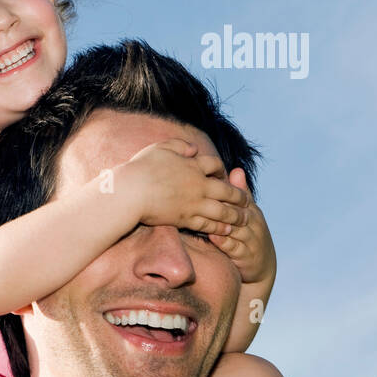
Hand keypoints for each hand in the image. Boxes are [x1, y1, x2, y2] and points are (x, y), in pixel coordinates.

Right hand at [118, 139, 249, 236]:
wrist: (130, 192)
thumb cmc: (140, 168)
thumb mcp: (159, 148)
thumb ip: (178, 145)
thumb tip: (193, 149)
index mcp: (192, 165)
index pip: (214, 165)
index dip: (221, 170)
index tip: (223, 175)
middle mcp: (198, 184)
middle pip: (227, 190)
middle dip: (239, 196)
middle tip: (246, 201)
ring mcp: (194, 203)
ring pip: (222, 210)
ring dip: (235, 215)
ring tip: (243, 220)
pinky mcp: (186, 218)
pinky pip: (208, 224)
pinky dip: (219, 228)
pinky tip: (226, 230)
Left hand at [207, 169, 275, 284]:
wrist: (263, 268)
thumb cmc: (249, 236)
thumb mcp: (247, 214)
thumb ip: (240, 194)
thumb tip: (237, 169)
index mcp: (251, 210)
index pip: (237, 196)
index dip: (222, 189)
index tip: (201, 180)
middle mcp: (253, 223)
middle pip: (235, 209)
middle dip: (219, 203)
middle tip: (198, 195)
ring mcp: (251, 239)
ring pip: (234, 227)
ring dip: (219, 221)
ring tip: (202, 214)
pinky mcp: (247, 256)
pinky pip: (234, 247)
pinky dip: (223, 241)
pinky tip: (212, 235)